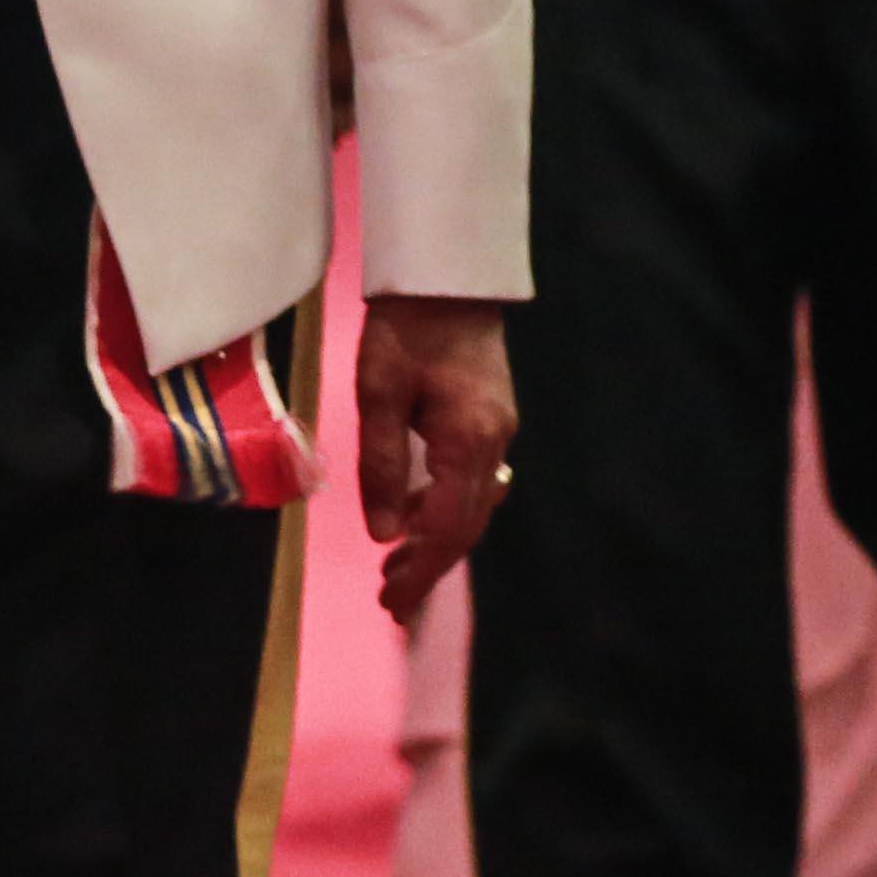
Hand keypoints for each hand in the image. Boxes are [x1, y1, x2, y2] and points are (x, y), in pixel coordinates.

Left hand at [355, 294, 517, 626]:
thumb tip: (386, 533)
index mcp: (468, 440)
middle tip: (390, 599)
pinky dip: (447, 510)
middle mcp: (494, 443)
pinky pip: (474, 482)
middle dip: (429, 566)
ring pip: (473, 506)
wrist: (448, 273)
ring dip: (438, 541)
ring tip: (397, 567)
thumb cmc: (405, 326)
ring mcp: (498, 431)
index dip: (422, 571)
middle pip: (467, 526)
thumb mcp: (378, 392)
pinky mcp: (491, 418)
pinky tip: (420, 516)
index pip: (448, 528)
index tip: (392, 602)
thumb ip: (383, 464)